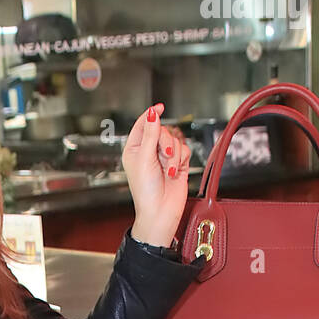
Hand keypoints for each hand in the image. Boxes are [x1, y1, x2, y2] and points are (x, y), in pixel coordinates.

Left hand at [121, 103, 192, 248]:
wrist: (160, 210)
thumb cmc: (146, 191)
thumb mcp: (144, 158)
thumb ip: (151, 134)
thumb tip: (153, 113)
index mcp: (134, 149)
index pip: (143, 125)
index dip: (151, 115)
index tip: (159, 107)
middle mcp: (148, 152)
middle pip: (162, 130)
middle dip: (165, 142)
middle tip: (163, 155)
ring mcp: (163, 157)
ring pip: (174, 139)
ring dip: (173, 153)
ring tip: (167, 169)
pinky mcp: (177, 163)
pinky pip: (184, 149)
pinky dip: (180, 159)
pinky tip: (174, 171)